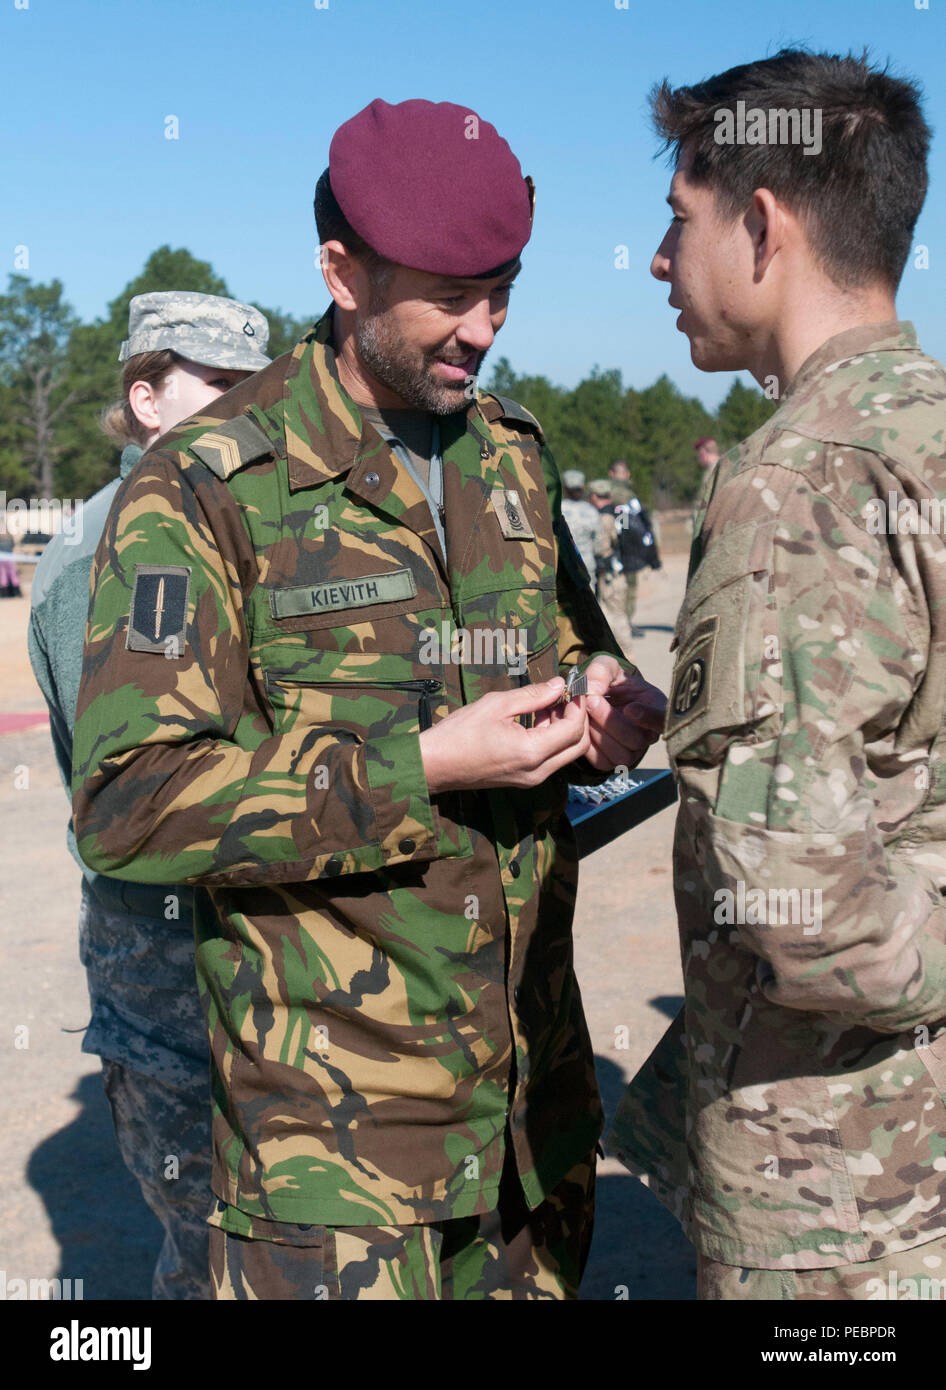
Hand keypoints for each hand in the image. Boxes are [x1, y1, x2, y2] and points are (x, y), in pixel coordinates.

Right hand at [420, 678, 590, 793]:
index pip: (574, 729)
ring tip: (550, 702)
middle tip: (566, 695)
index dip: (578, 705)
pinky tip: (538, 718)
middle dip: (578, 718)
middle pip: (578, 746)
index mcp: (532, 752)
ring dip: (565, 728)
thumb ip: (533, 695)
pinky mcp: (524, 779)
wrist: (434, 764)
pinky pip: (551, 759)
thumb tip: (558, 685)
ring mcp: (531, 779)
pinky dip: (552, 738)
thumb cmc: (459, 733)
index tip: (574, 686)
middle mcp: (537, 771)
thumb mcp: (496, 705)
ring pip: (566, 753)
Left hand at [580, 655, 665, 770]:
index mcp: (657, 708)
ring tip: (585, 711)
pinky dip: (588, 744)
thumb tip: (591, 688)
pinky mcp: (613, 762)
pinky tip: (582, 725)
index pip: (662, 719)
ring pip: (619, 753)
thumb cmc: (610, 682)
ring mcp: (632, 752)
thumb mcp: (608, 667)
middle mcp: (649, 735)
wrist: (598, 700)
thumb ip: (601, 671)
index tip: (630, 708)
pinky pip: (602, 761)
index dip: (649, 717)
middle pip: (635, 739)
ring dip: (597, 732)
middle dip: (610, 720)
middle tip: (591, 700)